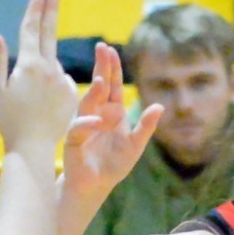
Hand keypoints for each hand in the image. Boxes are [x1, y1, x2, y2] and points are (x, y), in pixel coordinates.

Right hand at [0, 0, 80, 157]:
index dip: (36, 7)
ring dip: (45, 56)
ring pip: (52, 61)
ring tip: (36, 69)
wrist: (33, 148)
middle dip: (50, 9)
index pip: (32, 29)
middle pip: (49, 33)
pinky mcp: (71, 95)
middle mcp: (49, 69)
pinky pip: (59, 81)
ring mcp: (62, 81)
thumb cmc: (9, 121)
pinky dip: (51, 82)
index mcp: (29, 65)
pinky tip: (42, 99)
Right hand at [62, 41, 162, 201]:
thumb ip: (146, 126)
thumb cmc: (113, 164)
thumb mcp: (135, 145)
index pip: (113, 85)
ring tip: (100, 81)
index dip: (112, 68)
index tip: (111, 50)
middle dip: (101, 68)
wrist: (95, 186)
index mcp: (112, 112)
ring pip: (87, 104)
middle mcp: (96, 114)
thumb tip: (160, 106)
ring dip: (93, 93)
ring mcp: (83, 126)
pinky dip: (87, 125)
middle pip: (99, 87)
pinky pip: (79, 129)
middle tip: (102, 48)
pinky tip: (97, 122)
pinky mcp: (73, 142)